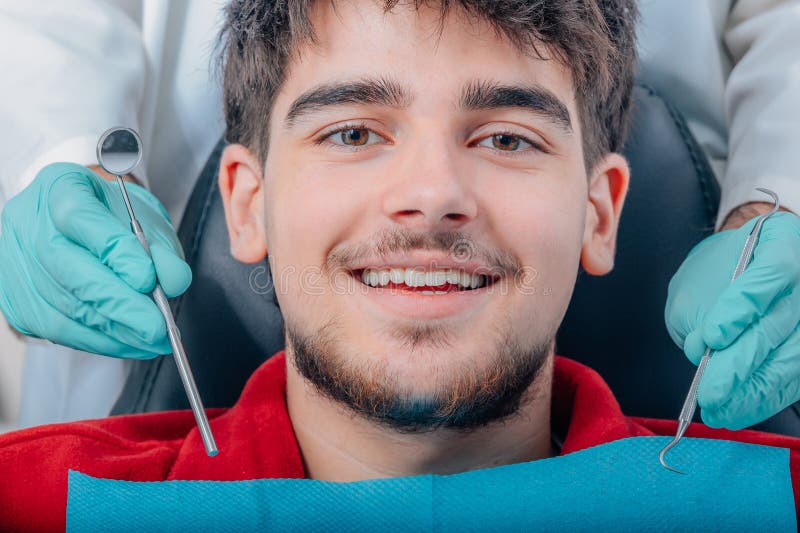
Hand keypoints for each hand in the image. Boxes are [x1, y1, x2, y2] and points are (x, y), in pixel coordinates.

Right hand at [0, 162, 190, 357]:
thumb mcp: (148, 222)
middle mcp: (28, 222)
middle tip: (156, 327)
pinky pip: (57, 329)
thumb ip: (164, 250)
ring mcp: (15, 262)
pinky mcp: (16, 300)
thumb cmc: (116, 221)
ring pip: (64, 305)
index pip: (81, 219)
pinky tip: (128, 343)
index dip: (116, 253)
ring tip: (152, 340)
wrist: (84, 226)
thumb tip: (173, 282)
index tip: (149, 280)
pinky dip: (99, 341)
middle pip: (69, 268)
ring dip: (114, 330)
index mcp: (60, 187)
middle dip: (119, 303)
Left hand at [665, 210, 799, 428]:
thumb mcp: (696, 281)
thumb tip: (701, 351)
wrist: (745, 267)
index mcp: (781, 241)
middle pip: (780, 323)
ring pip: (793, 357)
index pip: (770, 273)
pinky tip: (740, 410)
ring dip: (755, 390)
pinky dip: (768, 396)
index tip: (712, 336)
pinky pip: (797, 376)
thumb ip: (695, 311)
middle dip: (742, 364)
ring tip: (721, 411)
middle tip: (710, 393)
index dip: (743, 307)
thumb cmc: (717, 272)